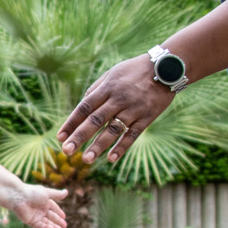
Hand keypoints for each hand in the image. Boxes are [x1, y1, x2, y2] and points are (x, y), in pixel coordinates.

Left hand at [11, 185, 68, 227]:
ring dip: (53, 227)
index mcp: (44, 201)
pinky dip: (45, 227)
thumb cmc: (33, 193)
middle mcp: (40, 209)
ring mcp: (35, 215)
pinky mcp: (30, 221)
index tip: (64, 217)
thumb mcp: (47, 193)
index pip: (54, 208)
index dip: (59, 213)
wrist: (18, 197)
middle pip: (51, 217)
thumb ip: (57, 195)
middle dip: (57, 221)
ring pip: (46, 222)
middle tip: (64, 226)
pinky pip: (39, 225)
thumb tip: (67, 192)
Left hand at [56, 53, 174, 163]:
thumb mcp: (112, 73)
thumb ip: (96, 89)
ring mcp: (134, 109)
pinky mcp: (147, 117)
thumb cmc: (135, 70)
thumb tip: (82, 107)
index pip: (85, 107)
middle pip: (95, 120)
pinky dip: (122, 147)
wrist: (167, 67)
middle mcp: (118, 99)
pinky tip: (111, 159)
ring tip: (87, 160)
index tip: (60, 137)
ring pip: (113, 130)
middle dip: (80, 136)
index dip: (71, 122)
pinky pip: (133, 134)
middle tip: (67, 151)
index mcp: (107, 87)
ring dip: (99, 146)